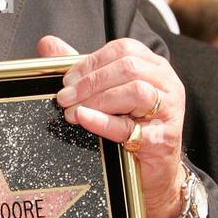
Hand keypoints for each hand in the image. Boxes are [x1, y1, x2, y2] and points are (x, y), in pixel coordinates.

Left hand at [37, 35, 185, 217]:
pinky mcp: (164, 138)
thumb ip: (80, 69)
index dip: (91, 62)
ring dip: (97, 100)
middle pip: (129, 68)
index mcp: (154, 66)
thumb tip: (47, 44)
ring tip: (72, 111)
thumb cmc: (130, 128)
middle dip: (90, 82)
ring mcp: (169, 110)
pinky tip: (84, 118)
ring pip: (136, 91)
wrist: (152, 172)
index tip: (67, 78)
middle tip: (64, 97)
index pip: (123, 50)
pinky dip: (104, 121)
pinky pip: (132, 127)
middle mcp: (167, 83)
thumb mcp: (104, 94)